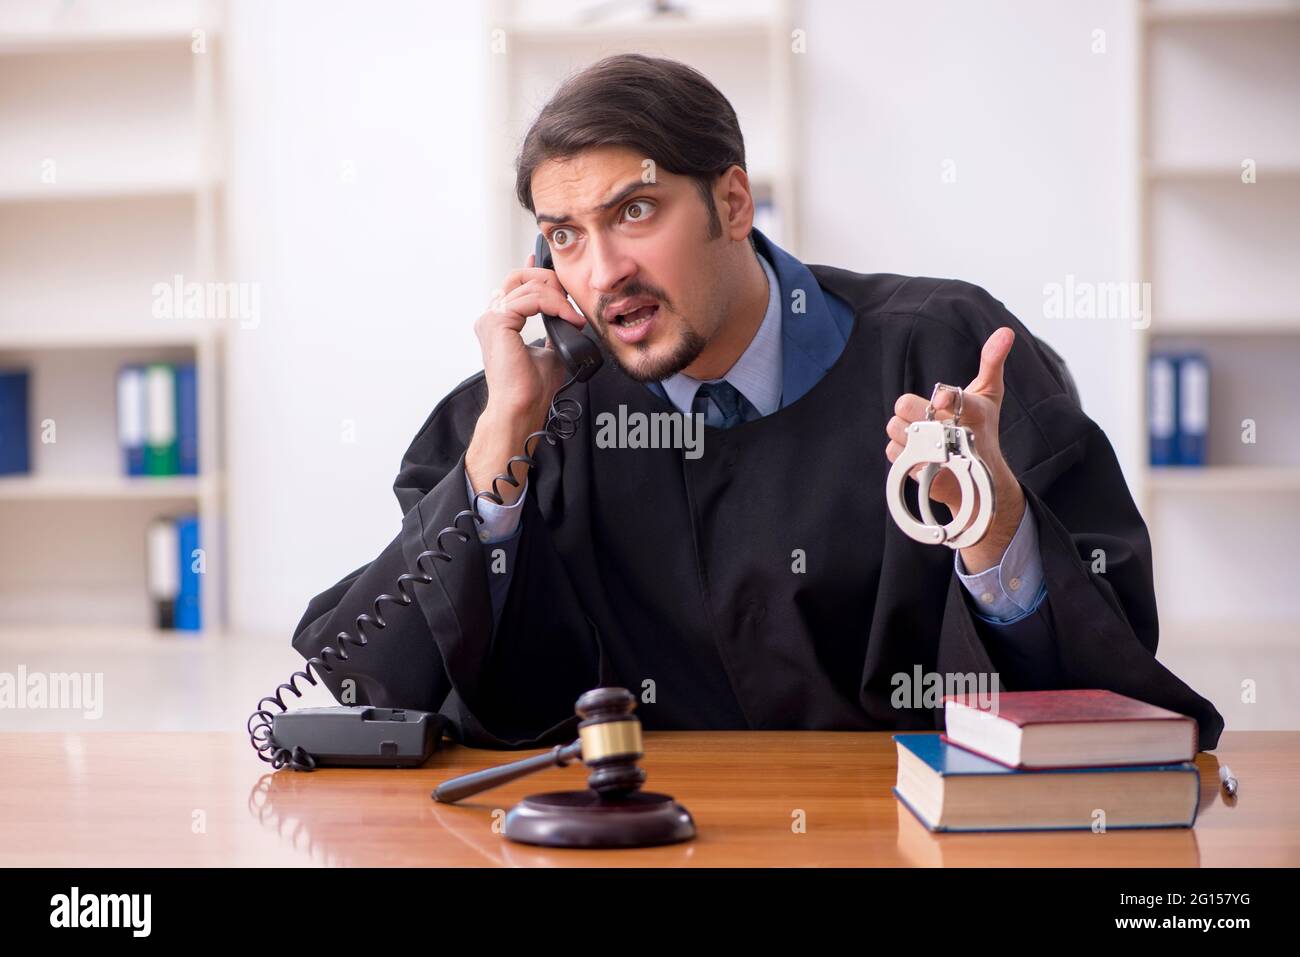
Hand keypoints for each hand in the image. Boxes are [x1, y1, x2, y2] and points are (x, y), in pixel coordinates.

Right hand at [475, 252, 585, 425]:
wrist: (522, 407)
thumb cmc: (531, 388)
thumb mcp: (549, 351)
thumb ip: (553, 331)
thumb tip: (567, 318)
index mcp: (498, 323)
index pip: (514, 287)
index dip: (533, 273)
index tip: (551, 268)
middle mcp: (491, 318)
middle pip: (518, 278)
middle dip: (547, 280)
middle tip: (568, 296)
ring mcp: (491, 319)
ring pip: (529, 288)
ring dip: (559, 299)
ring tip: (574, 318)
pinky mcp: (498, 322)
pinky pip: (531, 299)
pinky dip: (555, 305)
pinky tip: (568, 319)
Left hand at [885, 326, 1025, 572]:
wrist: (982, 483)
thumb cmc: (982, 430)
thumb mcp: (990, 396)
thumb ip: (992, 362)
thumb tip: (1005, 331)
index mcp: (974, 411)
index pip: (951, 397)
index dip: (943, 397)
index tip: (940, 401)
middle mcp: (959, 436)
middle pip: (906, 405)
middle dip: (910, 409)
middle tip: (923, 416)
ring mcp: (942, 458)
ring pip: (895, 428)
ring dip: (903, 431)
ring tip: (921, 435)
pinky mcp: (926, 478)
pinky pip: (894, 452)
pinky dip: (901, 451)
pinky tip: (918, 454)